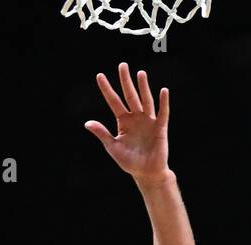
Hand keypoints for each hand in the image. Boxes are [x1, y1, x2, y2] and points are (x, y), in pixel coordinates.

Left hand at [85, 63, 171, 183]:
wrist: (146, 173)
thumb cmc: (130, 161)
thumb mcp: (113, 147)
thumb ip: (102, 133)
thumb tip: (87, 122)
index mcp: (123, 122)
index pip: (114, 101)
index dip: (107, 89)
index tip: (99, 76)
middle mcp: (136, 118)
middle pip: (130, 95)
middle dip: (125, 81)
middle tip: (122, 65)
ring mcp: (148, 121)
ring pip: (145, 100)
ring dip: (143, 87)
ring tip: (140, 73)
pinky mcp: (160, 128)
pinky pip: (162, 113)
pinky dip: (163, 103)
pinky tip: (163, 91)